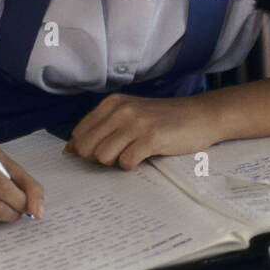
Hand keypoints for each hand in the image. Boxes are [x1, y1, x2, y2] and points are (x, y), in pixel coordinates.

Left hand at [68, 93, 220, 169]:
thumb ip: (102, 129)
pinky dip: (132, 166)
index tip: (106, 150)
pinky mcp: (151, 137)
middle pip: (87, 147)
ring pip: (102, 156)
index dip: (88, 149)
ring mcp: (136, 123)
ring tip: (133, 154)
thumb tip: (70, 150)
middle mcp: (121, 110)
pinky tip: (144, 156)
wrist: (200, 116)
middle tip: (120, 154)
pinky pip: (125, 163)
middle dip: (98, 158)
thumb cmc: (163, 120)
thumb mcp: (129, 115)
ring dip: (116, 162)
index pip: (79, 134)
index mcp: (112, 103)